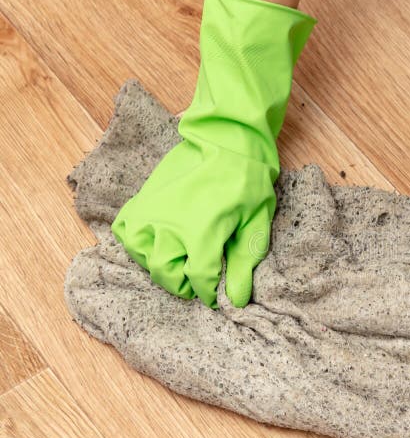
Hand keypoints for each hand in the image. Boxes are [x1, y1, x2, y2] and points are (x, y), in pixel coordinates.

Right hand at [111, 0, 314, 307]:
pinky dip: (136, 242)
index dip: (207, 293)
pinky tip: (155, 243)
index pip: (198, 279)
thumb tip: (237, 299)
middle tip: (195, 281)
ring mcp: (153, 210)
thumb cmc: (248, 180)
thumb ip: (244, 262)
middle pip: (165, 273)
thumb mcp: (255, 221)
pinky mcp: (144, 198)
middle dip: (181, 284)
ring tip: (177, 261)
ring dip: (157, 265)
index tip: (214, 296)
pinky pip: (126, 229)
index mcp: (203, 232)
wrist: (228, 138)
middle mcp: (171, 224)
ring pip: (141, 254)